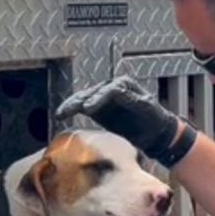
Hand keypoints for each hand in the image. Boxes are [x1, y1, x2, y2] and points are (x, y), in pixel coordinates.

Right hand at [55, 76, 181, 160]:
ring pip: (83, 98)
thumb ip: (132, 100)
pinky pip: (81, 107)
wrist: (154, 132)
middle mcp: (111, 87)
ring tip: (60, 114)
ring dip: (71, 105)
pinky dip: (71, 110)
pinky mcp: (97, 109)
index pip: (109, 89)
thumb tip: (117, 93)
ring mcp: (102, 98)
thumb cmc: (154, 119)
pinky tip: (61, 115)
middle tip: (68, 111)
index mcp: (124, 84)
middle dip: (79, 101)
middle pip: (92, 92)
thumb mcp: (146, 108)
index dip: (98, 98)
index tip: (88, 110)